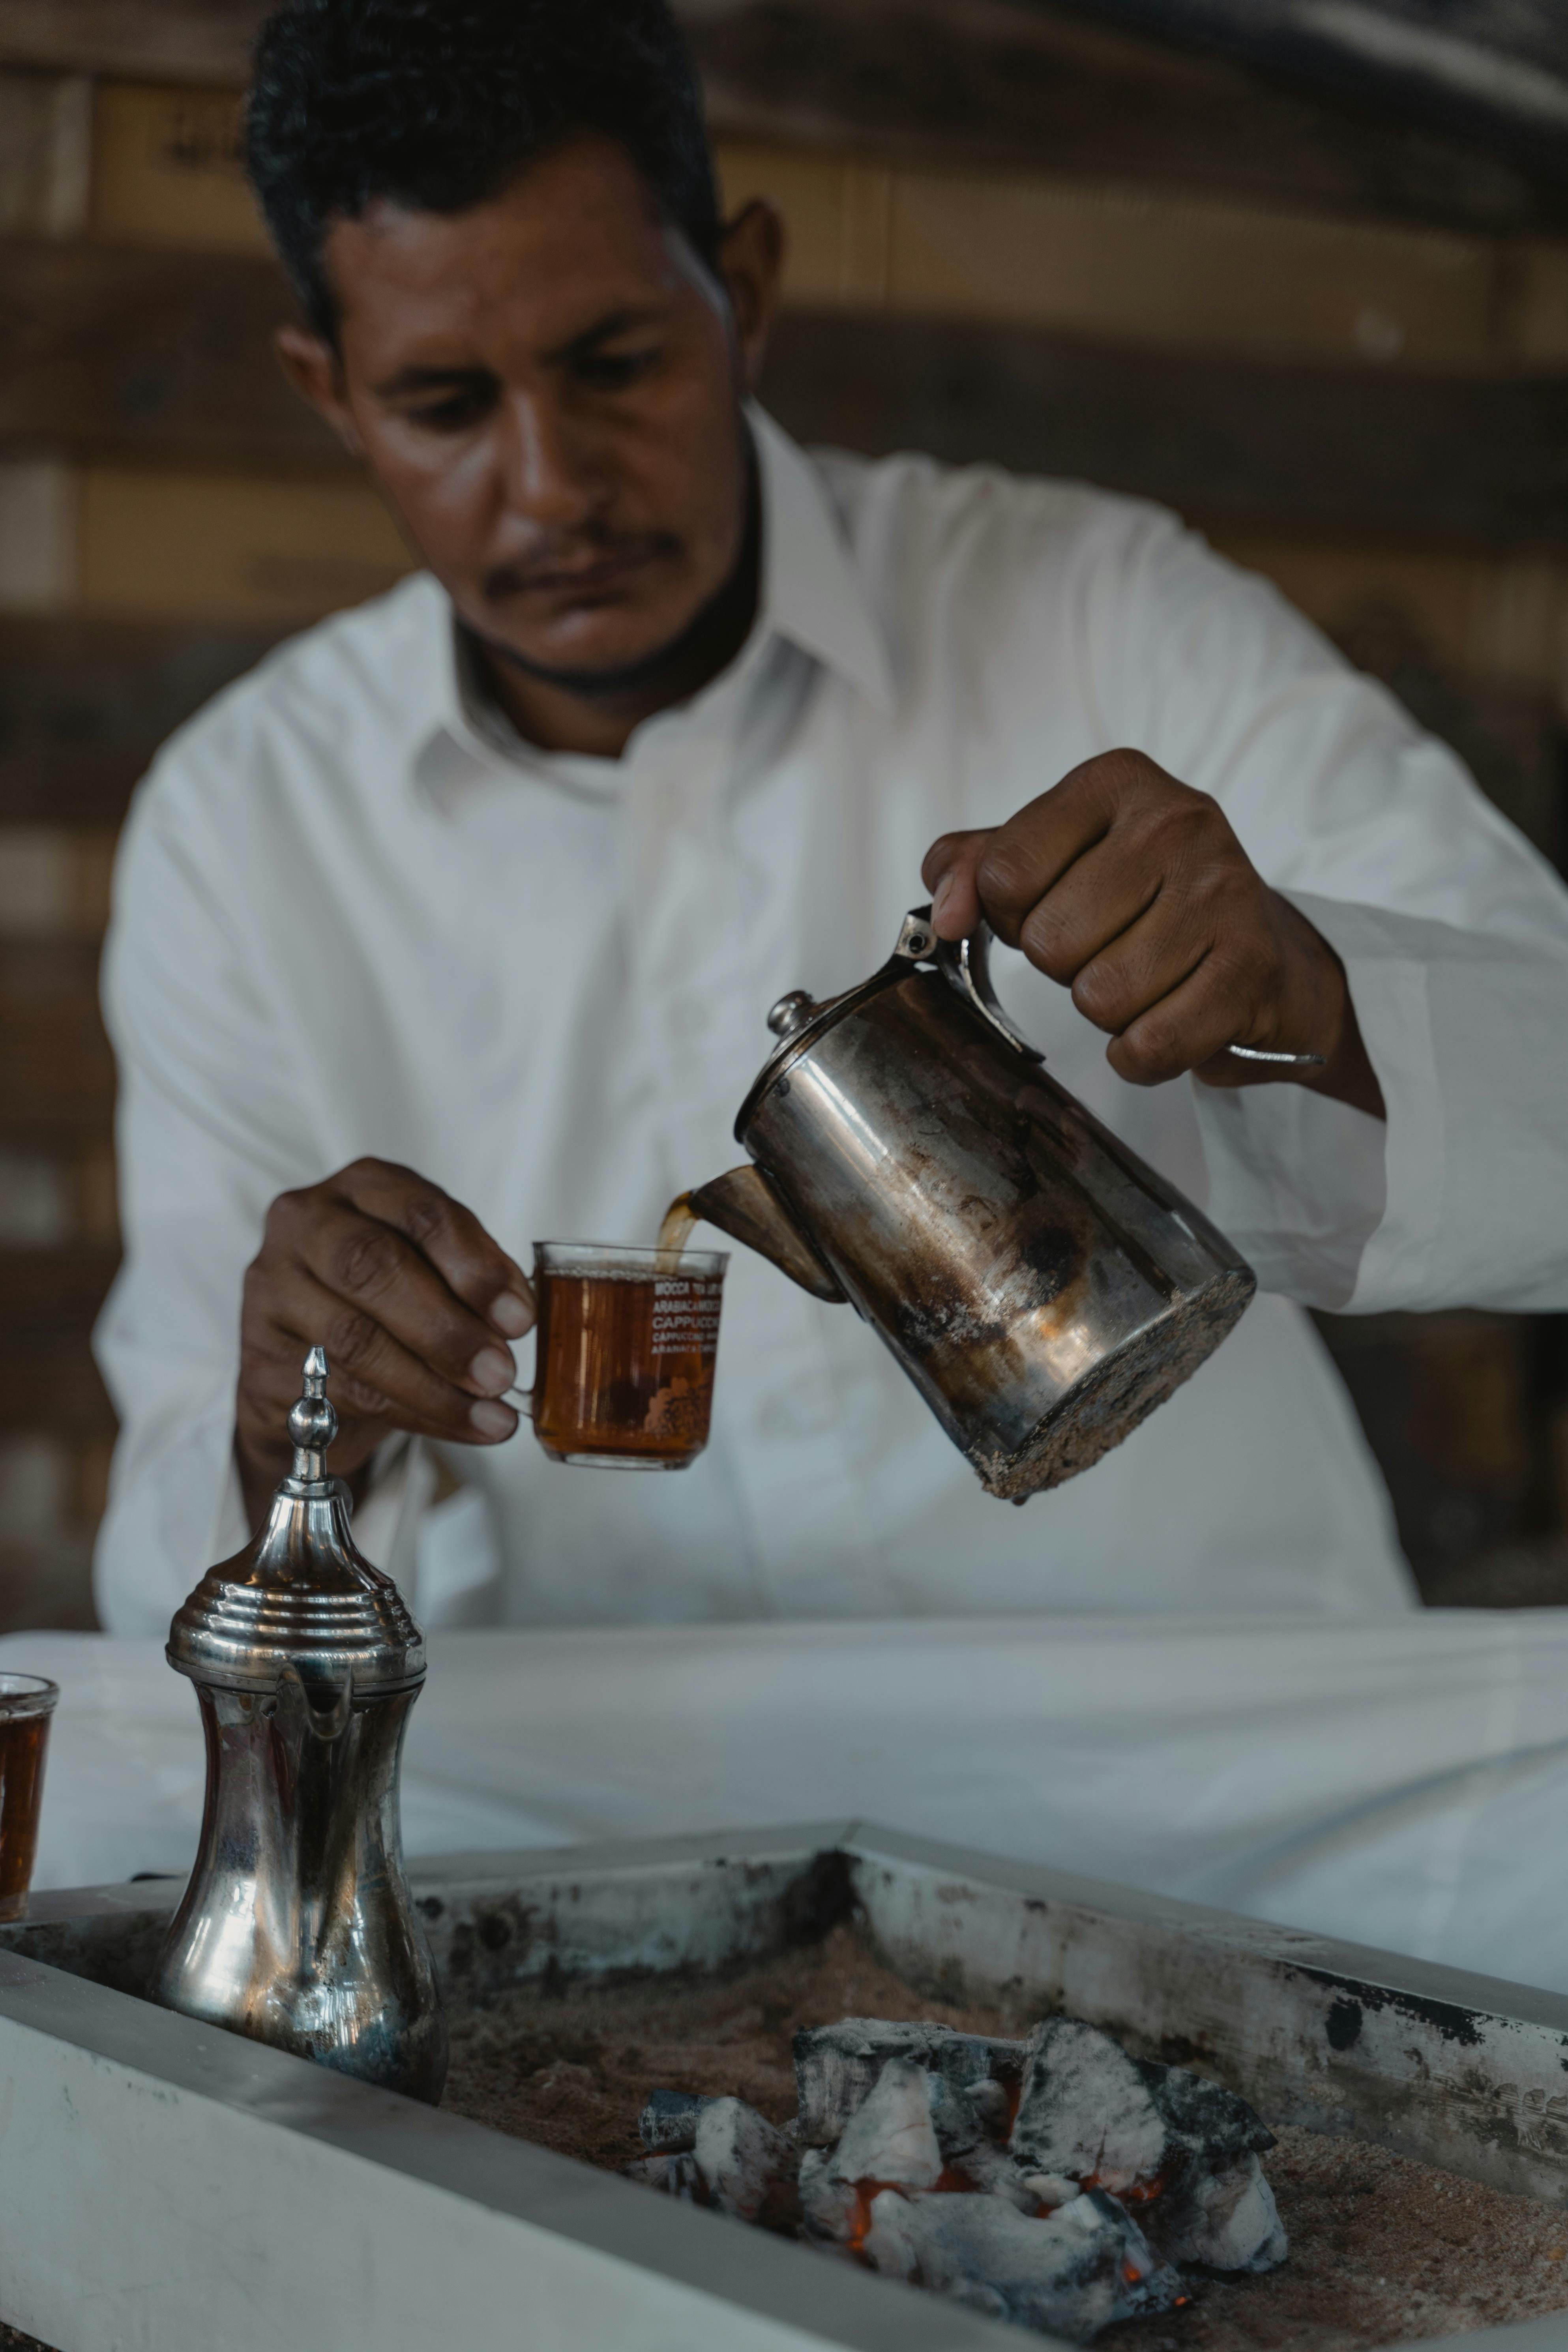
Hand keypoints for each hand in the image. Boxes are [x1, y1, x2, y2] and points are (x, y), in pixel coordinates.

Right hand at [236, 1158, 531, 1526]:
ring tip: (492, 1412)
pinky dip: (413, 1414)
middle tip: (501, 1373)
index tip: (519, 1318)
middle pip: (373, 1267)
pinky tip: (461, 1426)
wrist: (305, 1368)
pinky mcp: (259, 1357)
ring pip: (355, 1337)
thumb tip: (515, 1319)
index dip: (475, 1266)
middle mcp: (305, 1223)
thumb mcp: (430, 1269)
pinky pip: (341, 1390)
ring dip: (434, 1384)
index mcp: (362, 1186)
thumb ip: (468, 1280)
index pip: (421, 1212)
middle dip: (447, 1328)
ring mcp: (272, 1288)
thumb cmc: (384, 1303)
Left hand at [922, 749, 1382, 1117]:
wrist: (1263, 953)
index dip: (1007, 914)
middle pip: (1048, 941)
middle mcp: (1176, 822)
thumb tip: (944, 915)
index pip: (1004, 872)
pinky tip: (1168, 1016)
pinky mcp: (1250, 967)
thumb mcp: (1052, 858)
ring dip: (1107, 1009)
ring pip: (1098, 997)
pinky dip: (1143, 1052)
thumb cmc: (1143, 901)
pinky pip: (1148, 1044)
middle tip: (1109, 944)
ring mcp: (1221, 893)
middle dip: (1063, 964)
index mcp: (1115, 781)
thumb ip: (975, 867)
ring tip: (1144, 975)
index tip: (1046, 908)